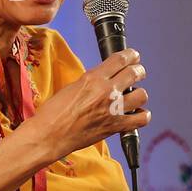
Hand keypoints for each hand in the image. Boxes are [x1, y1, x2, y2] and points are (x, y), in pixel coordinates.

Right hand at [20, 48, 149, 160]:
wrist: (49, 135)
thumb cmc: (54, 113)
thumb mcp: (72, 87)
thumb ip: (91, 82)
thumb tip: (104, 79)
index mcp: (93, 78)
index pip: (120, 59)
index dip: (131, 55)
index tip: (134, 56)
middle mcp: (106, 91)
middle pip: (134, 73)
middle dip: (139, 70)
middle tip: (138, 72)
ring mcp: (113, 109)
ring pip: (141, 95)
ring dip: (139, 94)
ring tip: (134, 96)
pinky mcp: (116, 126)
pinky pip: (141, 119)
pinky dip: (143, 116)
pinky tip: (138, 114)